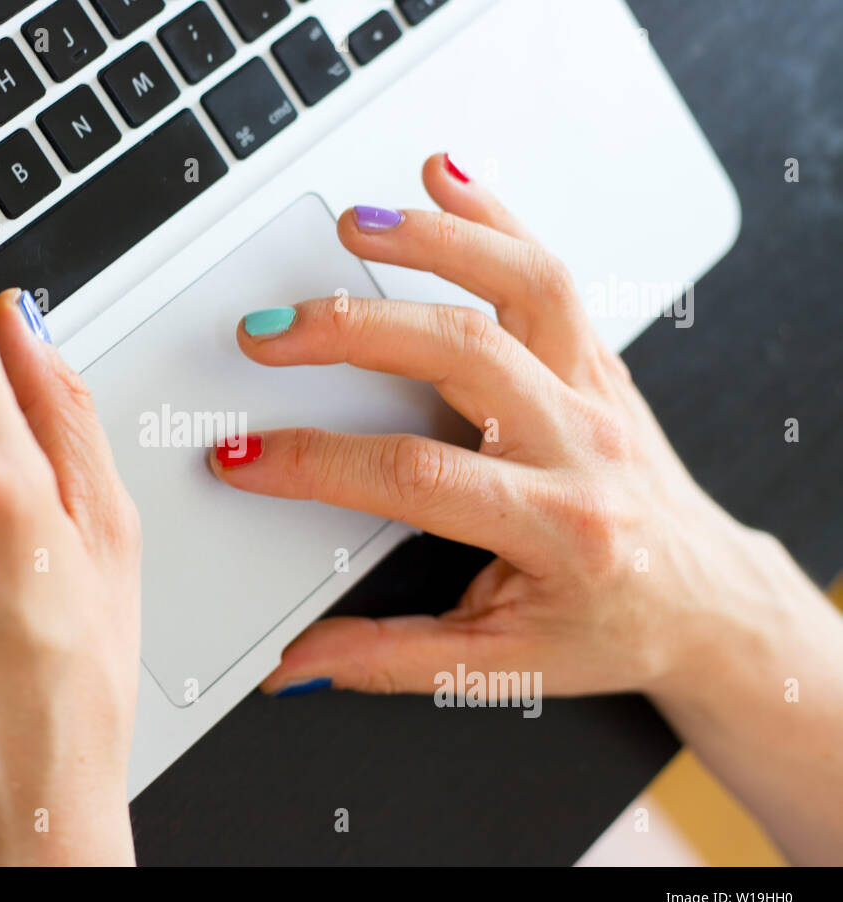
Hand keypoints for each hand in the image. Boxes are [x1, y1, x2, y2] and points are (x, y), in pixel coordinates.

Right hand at [212, 152, 800, 702]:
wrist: (703, 599)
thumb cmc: (613, 625)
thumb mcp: (502, 666)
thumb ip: (390, 661)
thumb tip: (298, 666)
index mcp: (557, 526)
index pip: (415, 477)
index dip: (318, 463)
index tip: (248, 456)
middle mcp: (583, 443)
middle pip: (462, 355)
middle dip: (352, 332)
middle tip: (273, 333)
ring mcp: (596, 389)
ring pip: (526, 287)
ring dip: (436, 244)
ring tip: (358, 226)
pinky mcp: (596, 360)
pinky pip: (553, 274)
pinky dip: (496, 219)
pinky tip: (447, 184)